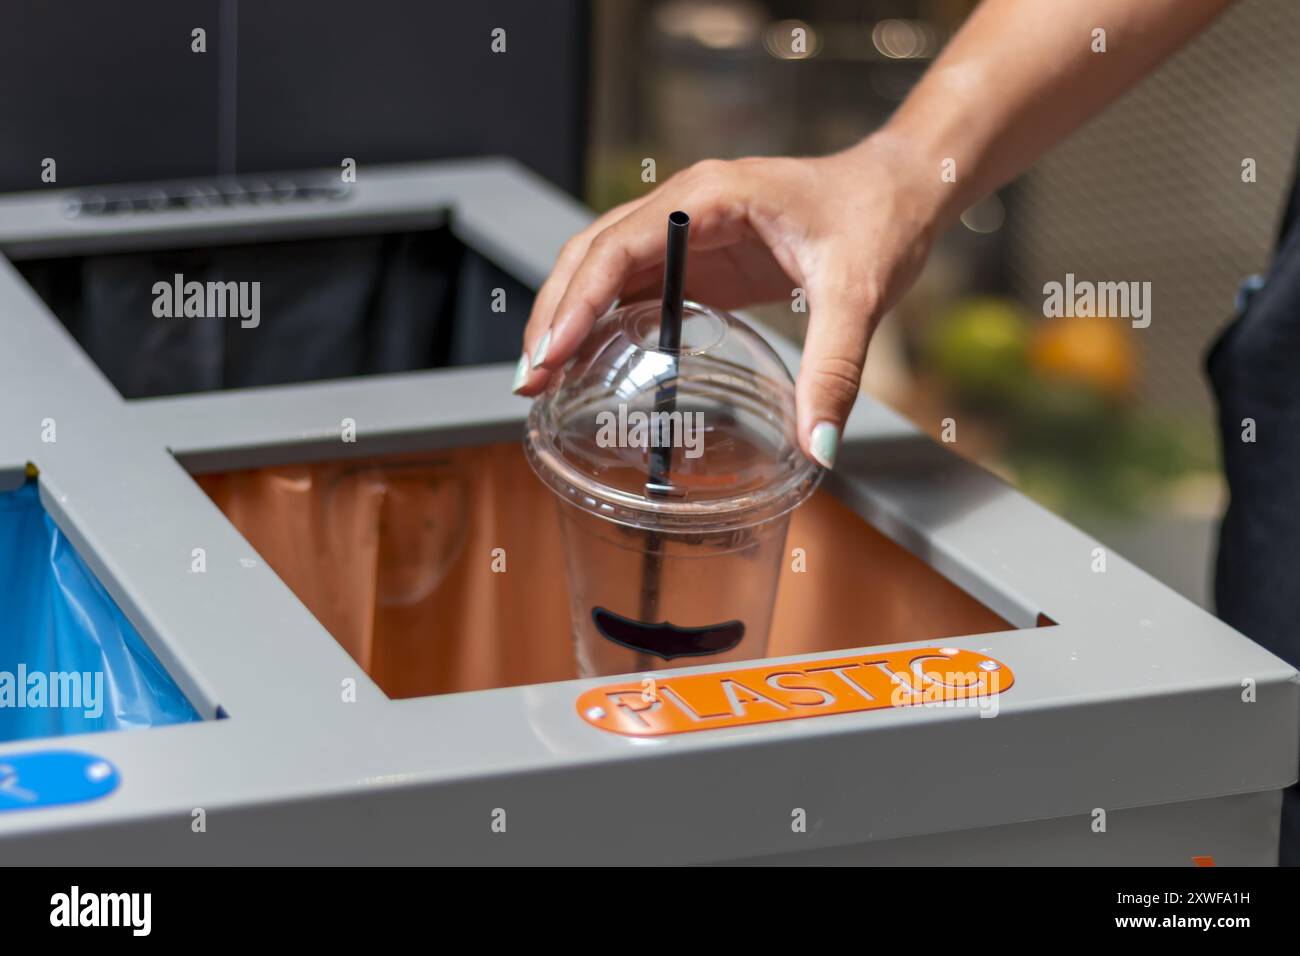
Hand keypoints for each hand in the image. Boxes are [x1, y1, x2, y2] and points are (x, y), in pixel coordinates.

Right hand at [513, 133, 947, 467]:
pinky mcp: (700, 257)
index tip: (546, 354)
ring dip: (569, 320)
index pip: (617, 246)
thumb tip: (815, 446)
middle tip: (528, 383)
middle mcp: (687, 207)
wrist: (900, 189)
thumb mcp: (859, 294)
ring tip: (542, 381)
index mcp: (711, 198)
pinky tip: (592, 366)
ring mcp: (689, 231)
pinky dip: (605, 323)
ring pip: (603, 269)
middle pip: (591, 255)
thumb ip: (834, 370)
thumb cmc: (878, 219)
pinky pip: (636, 286)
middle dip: (552, 316)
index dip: (575, 302)